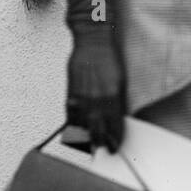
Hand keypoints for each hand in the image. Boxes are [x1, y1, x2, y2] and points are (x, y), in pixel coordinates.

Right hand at [66, 31, 125, 150]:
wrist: (93, 41)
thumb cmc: (109, 58)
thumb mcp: (120, 80)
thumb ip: (117, 100)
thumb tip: (116, 117)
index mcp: (113, 96)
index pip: (115, 125)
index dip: (114, 139)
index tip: (115, 148)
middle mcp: (97, 99)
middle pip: (97, 129)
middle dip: (99, 142)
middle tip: (101, 149)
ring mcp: (82, 96)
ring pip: (82, 125)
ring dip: (84, 137)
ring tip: (88, 145)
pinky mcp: (71, 92)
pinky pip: (70, 114)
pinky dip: (72, 125)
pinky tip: (74, 131)